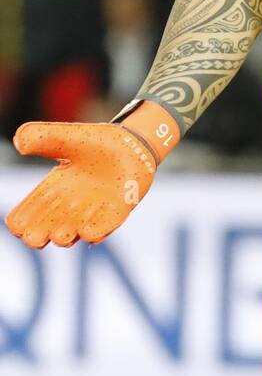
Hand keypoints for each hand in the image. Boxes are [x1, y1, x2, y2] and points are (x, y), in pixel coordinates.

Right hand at [5, 102, 179, 249]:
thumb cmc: (95, 142)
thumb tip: (19, 142)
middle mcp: (68, 207)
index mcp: (51, 191)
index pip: (28, 212)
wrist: (130, 143)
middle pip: (45, 230)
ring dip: (65, 237)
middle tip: (34, 237)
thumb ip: (42, 137)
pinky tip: (88, 231)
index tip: (17, 225)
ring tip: (60, 234)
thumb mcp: (65, 138)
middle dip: (37, 237)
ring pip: (73, 234)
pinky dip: (96, 231)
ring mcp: (92, 212)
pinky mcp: (116, 213)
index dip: (20, 221)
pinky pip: (104, 228)